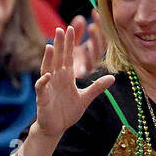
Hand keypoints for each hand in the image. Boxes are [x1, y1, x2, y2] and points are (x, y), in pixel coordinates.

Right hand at [33, 25, 114, 139]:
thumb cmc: (68, 111)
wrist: (56, 127)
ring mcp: (48, 87)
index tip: (71, 29)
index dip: (69, 43)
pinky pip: (42, 88)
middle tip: (60, 29)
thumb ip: (97, 87)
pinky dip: (43, 82)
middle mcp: (56, 78)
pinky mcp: (43, 98)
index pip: (68, 57)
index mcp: (66, 76)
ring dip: (48, 59)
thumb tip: (113, 77)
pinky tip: (47, 75)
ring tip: (51, 46)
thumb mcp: (86, 97)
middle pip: (58, 58)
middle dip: (60, 45)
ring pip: (47, 69)